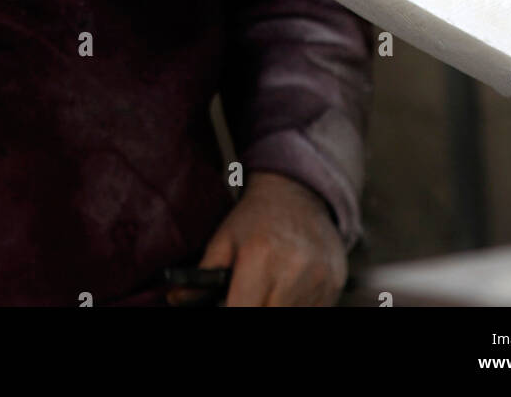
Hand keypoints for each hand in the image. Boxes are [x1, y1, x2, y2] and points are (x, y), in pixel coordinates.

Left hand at [193, 170, 347, 306]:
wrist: (300, 192)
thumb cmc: (256, 219)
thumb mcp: (224, 239)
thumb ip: (202, 276)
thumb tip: (175, 300)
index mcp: (260, 257)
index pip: (242, 312)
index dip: (231, 314)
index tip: (227, 307)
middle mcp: (294, 270)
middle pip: (268, 318)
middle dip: (252, 311)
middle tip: (244, 298)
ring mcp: (319, 279)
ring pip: (291, 318)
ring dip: (273, 310)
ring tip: (264, 294)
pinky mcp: (335, 285)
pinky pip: (312, 313)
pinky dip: (295, 309)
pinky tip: (285, 295)